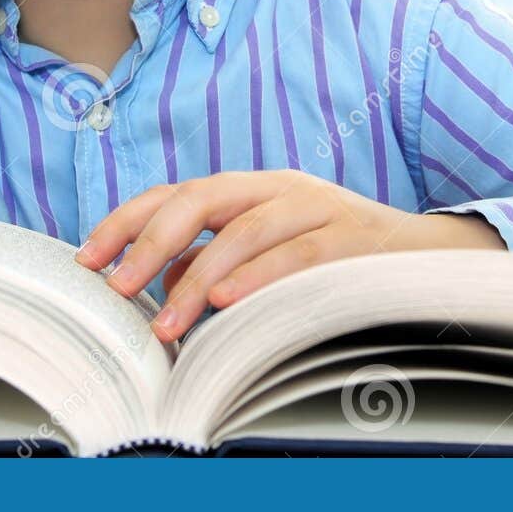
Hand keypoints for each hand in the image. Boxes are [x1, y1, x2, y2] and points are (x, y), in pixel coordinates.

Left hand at [73, 172, 505, 341]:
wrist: (425, 256)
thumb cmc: (334, 260)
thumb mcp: (266, 257)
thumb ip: (213, 265)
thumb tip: (158, 286)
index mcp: (249, 190)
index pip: (174, 194)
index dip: (126, 221)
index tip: (87, 260)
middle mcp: (276, 188)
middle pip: (200, 199)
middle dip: (150, 242)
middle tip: (116, 288)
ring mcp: (316, 207)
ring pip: (245, 229)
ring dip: (199, 277)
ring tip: (167, 323)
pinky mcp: (350, 236)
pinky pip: (298, 253)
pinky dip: (258, 277)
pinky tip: (226, 304)